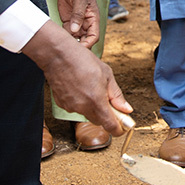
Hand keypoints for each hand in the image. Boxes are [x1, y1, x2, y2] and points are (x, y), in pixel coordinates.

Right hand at [22, 21, 131, 135]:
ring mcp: (70, 107)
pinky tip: (79, 86)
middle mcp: (83, 107)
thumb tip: (126, 109)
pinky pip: (75, 108)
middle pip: (98, 121)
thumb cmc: (83, 60)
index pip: (110, 126)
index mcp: (96, 101)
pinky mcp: (61, 104)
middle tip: (108, 100)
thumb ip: (116, 95)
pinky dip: (80, 102)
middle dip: (105, 115)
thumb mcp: (107, 74)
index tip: (122, 127)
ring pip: (86, 113)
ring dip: (92, 106)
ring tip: (90, 86)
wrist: (58, 55)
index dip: (118, 129)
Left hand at [58, 0, 99, 48]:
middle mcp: (86, 23)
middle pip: (85, 39)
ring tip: (61, 39)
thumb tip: (75, 30)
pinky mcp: (69, 21)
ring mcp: (77, 22)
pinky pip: (67, 32)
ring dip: (69, 40)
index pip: (94, 36)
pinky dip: (63, 35)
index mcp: (93, 18)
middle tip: (67, 47)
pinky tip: (58, 32)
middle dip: (78, 45)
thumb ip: (78, 14)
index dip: (88, 43)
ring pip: (75, 37)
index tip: (79, 48)